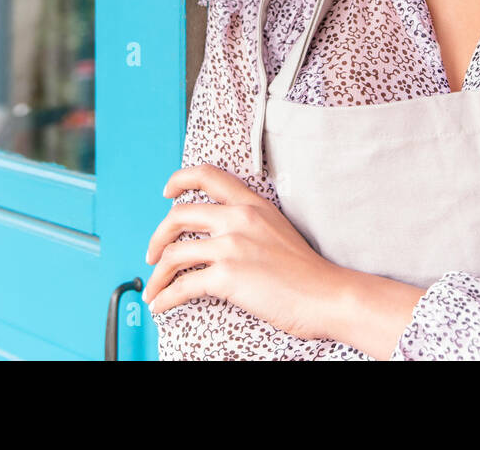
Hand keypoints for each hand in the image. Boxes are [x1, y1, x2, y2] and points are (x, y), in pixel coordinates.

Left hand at [142, 163, 349, 340]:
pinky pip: (182, 285)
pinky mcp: (228, 276)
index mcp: (252, 204)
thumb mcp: (277, 228)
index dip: (179, 180)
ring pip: (173, 254)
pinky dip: (165, 297)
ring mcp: (232, 246)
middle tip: (152, 254)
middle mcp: (239, 219)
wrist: (327, 296)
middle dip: (157, 237)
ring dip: (156, 276)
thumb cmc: (306, 270)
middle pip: (178, 216)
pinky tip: (161, 305)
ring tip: (153, 289)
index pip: (207, 175)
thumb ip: (249, 222)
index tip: (167, 193)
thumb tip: (219, 234)